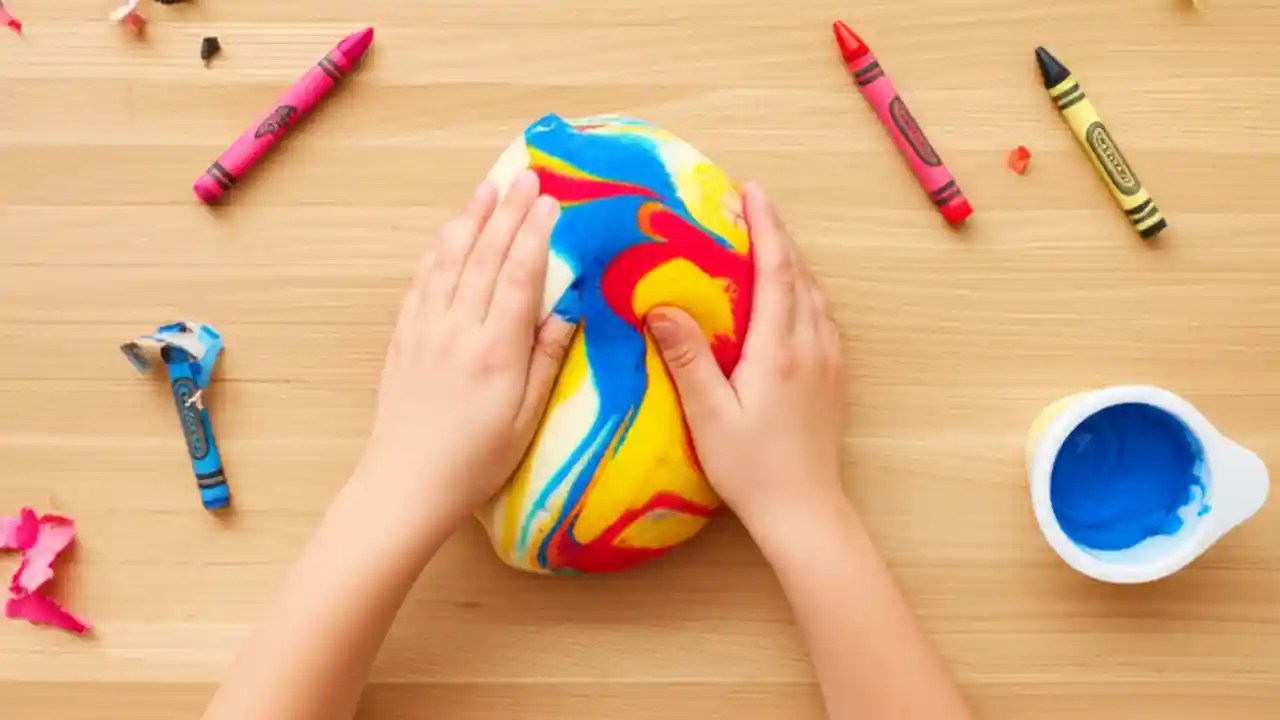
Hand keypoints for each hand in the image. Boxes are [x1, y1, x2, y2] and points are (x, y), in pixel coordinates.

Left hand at [359, 170, 576, 523]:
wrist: (407, 483)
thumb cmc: (477, 460)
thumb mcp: (526, 418)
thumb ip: (547, 359)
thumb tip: (568, 309)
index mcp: (496, 351)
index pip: (518, 276)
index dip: (536, 234)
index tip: (550, 201)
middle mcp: (457, 329)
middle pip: (485, 256)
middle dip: (508, 212)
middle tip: (526, 177)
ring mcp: (425, 329)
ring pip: (449, 259)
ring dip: (470, 219)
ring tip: (488, 188)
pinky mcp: (403, 336)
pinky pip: (421, 280)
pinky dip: (438, 250)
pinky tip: (450, 232)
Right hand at [646, 183, 845, 534]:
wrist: (805, 512)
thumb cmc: (751, 469)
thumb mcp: (709, 416)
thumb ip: (688, 359)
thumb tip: (662, 306)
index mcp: (779, 351)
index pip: (776, 272)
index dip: (765, 227)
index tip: (751, 191)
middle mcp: (811, 347)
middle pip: (800, 275)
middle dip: (777, 235)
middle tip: (751, 206)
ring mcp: (829, 363)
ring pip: (815, 295)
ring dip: (793, 263)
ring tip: (766, 243)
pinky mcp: (835, 380)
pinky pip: (822, 318)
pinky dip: (805, 292)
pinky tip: (790, 298)